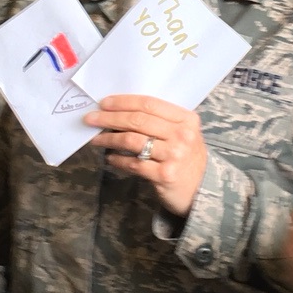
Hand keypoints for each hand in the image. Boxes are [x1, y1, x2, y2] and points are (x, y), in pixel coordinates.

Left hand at [86, 96, 206, 215]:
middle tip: (91, 119)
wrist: (202, 191)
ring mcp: (174, 155)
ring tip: (96, 139)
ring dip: (109, 139)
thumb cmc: (186, 158)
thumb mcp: (183, 134)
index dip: (123, 102)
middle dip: (110, 118)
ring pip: (132, 141)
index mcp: (186, 119)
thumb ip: (161, 121)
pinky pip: (133, 163)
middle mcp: (182, 135)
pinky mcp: (164, 175)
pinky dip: (117, 160)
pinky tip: (109, 158)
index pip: (149, 104)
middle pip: (138, 120)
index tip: (103, 103)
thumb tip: (121, 111)